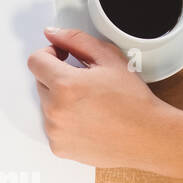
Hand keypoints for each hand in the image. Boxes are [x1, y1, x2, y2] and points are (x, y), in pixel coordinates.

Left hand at [29, 26, 182, 170]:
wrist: (147, 136)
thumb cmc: (133, 102)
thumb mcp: (109, 59)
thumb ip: (76, 40)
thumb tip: (53, 34)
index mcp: (65, 85)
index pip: (35, 61)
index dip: (49, 54)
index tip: (62, 57)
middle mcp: (55, 111)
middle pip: (40, 83)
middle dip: (57, 78)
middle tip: (85, 82)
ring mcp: (55, 132)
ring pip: (46, 106)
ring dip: (60, 101)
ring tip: (89, 104)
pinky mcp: (59, 148)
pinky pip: (53, 127)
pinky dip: (65, 122)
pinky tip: (87, 120)